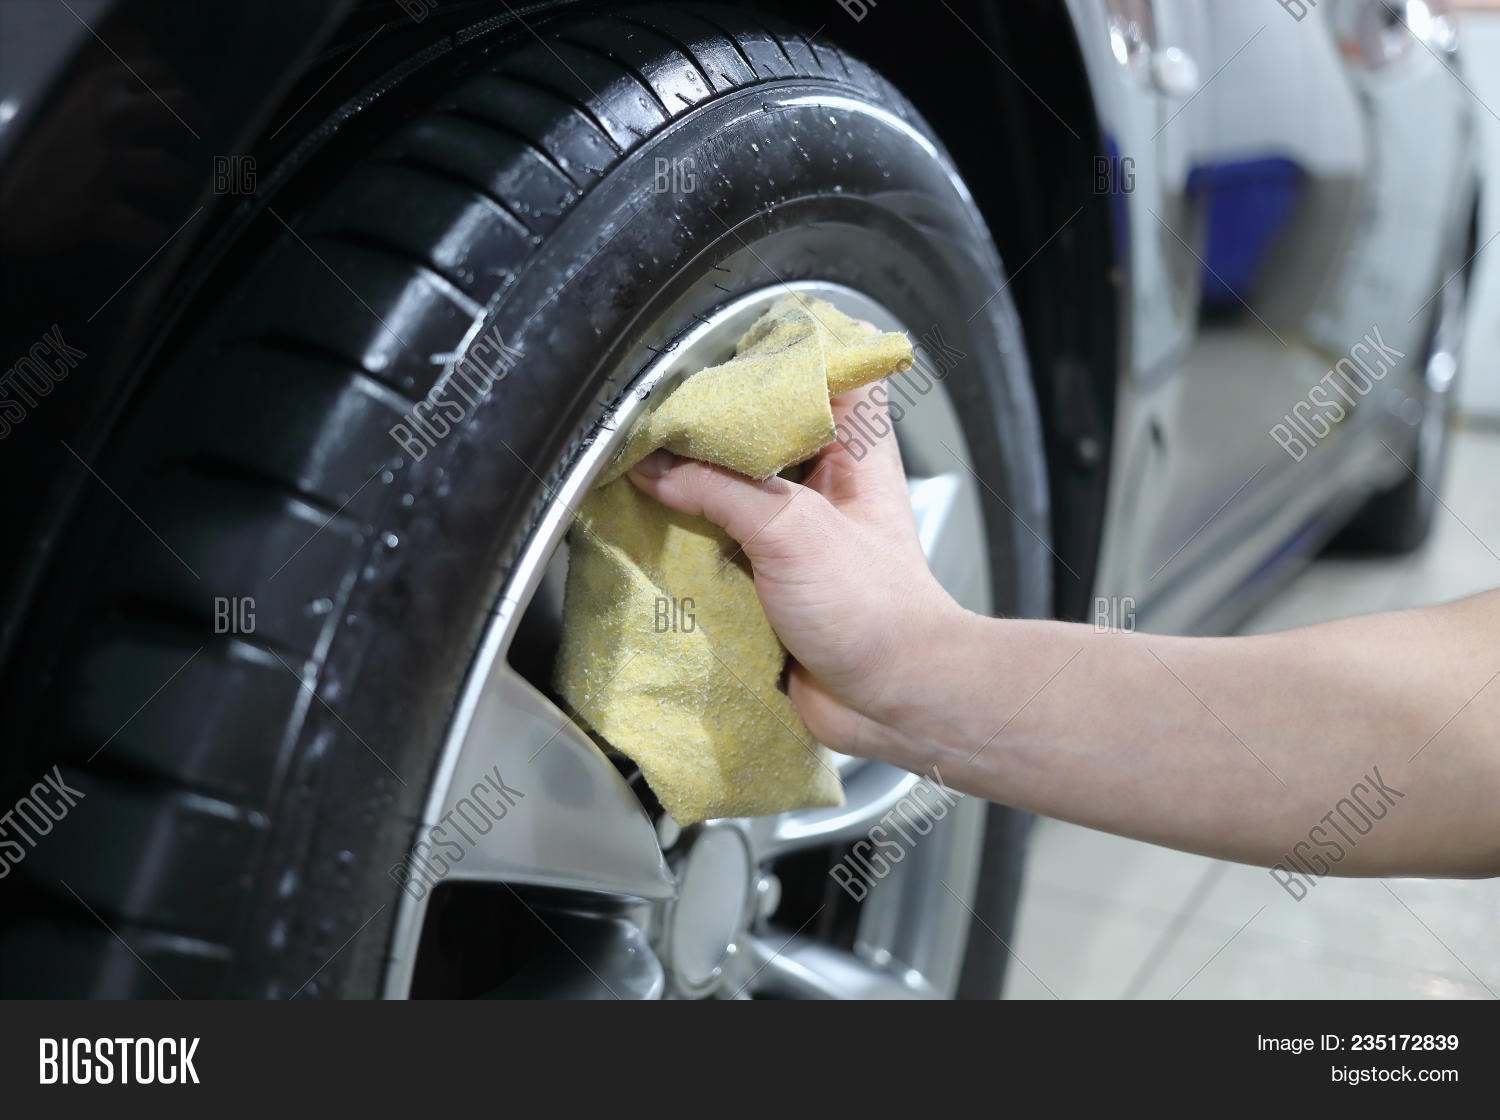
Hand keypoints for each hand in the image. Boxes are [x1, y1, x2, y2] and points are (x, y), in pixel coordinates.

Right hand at [628, 381, 969, 756]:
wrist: (891, 699)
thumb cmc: (872, 609)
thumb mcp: (790, 530)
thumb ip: (720, 490)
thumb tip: (655, 466)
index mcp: (855, 449)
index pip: (829, 369)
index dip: (785, 348)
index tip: (728, 343)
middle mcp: (826, 481)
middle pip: (766, 428)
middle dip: (714, 421)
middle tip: (661, 408)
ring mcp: (797, 529)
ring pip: (737, 485)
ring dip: (694, 481)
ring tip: (641, 460)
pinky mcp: (771, 576)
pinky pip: (722, 541)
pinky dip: (690, 534)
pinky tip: (650, 522)